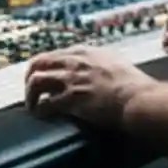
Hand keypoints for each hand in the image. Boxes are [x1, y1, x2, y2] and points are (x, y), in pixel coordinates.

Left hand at [24, 45, 157, 128]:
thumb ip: (99, 61)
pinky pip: (46, 104)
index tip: (44, 76)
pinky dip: (40, 110)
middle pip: (39, 63)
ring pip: (36, 80)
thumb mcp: (114, 62)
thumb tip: (95, 65)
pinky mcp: (71, 99)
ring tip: (32, 105)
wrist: (138, 98)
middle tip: (31, 90)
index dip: (45, 66)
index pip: (54, 54)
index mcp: (84, 52)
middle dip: (30, 76)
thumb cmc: (132, 83)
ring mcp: (71, 80)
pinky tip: (42, 115)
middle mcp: (74, 61)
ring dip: (30, 94)